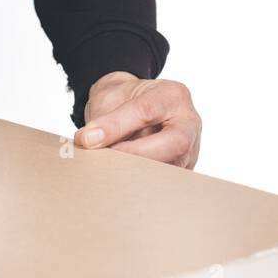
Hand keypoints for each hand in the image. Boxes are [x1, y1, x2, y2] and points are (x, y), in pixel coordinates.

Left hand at [75, 71, 201, 169]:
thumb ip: (104, 118)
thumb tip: (89, 142)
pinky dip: (140, 182)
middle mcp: (189, 123)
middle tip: (105, 160)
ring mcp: (190, 150)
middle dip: (136, 154)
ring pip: (171, 167)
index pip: (146, 111)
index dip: (115, 127)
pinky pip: (164, 181)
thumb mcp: (110, 97)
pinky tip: (119, 179)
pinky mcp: (181, 171)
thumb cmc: (124, 100)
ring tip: (108, 169)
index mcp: (172, 96)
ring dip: (136, 171)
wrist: (133, 107)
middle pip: (174, 143)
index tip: (87, 139)